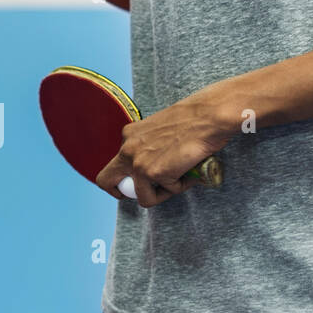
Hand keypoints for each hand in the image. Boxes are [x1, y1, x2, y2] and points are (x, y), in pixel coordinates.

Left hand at [95, 92, 233, 207]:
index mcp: (129, 134)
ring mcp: (137, 163)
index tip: (142, 180)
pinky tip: (188, 172)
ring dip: (161, 193)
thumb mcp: (161, 130)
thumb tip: (157, 166)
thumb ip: (151, 146)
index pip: (117, 162)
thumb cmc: (194, 120)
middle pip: (105, 181)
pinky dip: (178, 188)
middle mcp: (127, 148)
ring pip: (140, 196)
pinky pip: (164, 194)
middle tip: (143, 193)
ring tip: (180, 178)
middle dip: (121, 192)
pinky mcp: (152, 173)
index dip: (128, 176)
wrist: (208, 116)